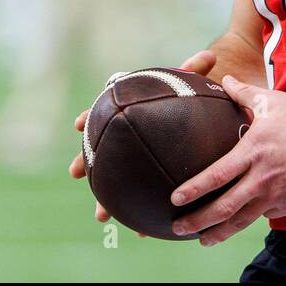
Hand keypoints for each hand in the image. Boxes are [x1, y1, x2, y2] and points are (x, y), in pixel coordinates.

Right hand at [69, 49, 217, 235]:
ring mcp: (132, 156)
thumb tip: (209, 55)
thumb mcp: (189, 84)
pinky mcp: (147, 175)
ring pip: (114, 178)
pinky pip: (140, 196)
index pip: (103, 112)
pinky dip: (140, 212)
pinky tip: (143, 231)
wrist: (199, 116)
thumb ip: (195, 70)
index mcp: (128, 111)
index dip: (90, 117)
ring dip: (106, 197)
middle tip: (75, 172)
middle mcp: (124, 134)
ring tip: (102, 214)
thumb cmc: (188, 98)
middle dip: (85, 160)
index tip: (78, 124)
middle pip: (98, 147)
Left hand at [169, 75, 285, 246]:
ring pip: (242, 221)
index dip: (193, 189)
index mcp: (253, 152)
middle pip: (224, 208)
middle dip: (198, 221)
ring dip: (219, 233)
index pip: (216, 175)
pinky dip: (251, 219)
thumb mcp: (273, 102)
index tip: (175, 199)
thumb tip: (225, 80)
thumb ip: (245, 93)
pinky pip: (266, 215)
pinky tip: (241, 222)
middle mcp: (262, 178)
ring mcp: (276, 195)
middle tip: (178, 227)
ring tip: (203, 240)